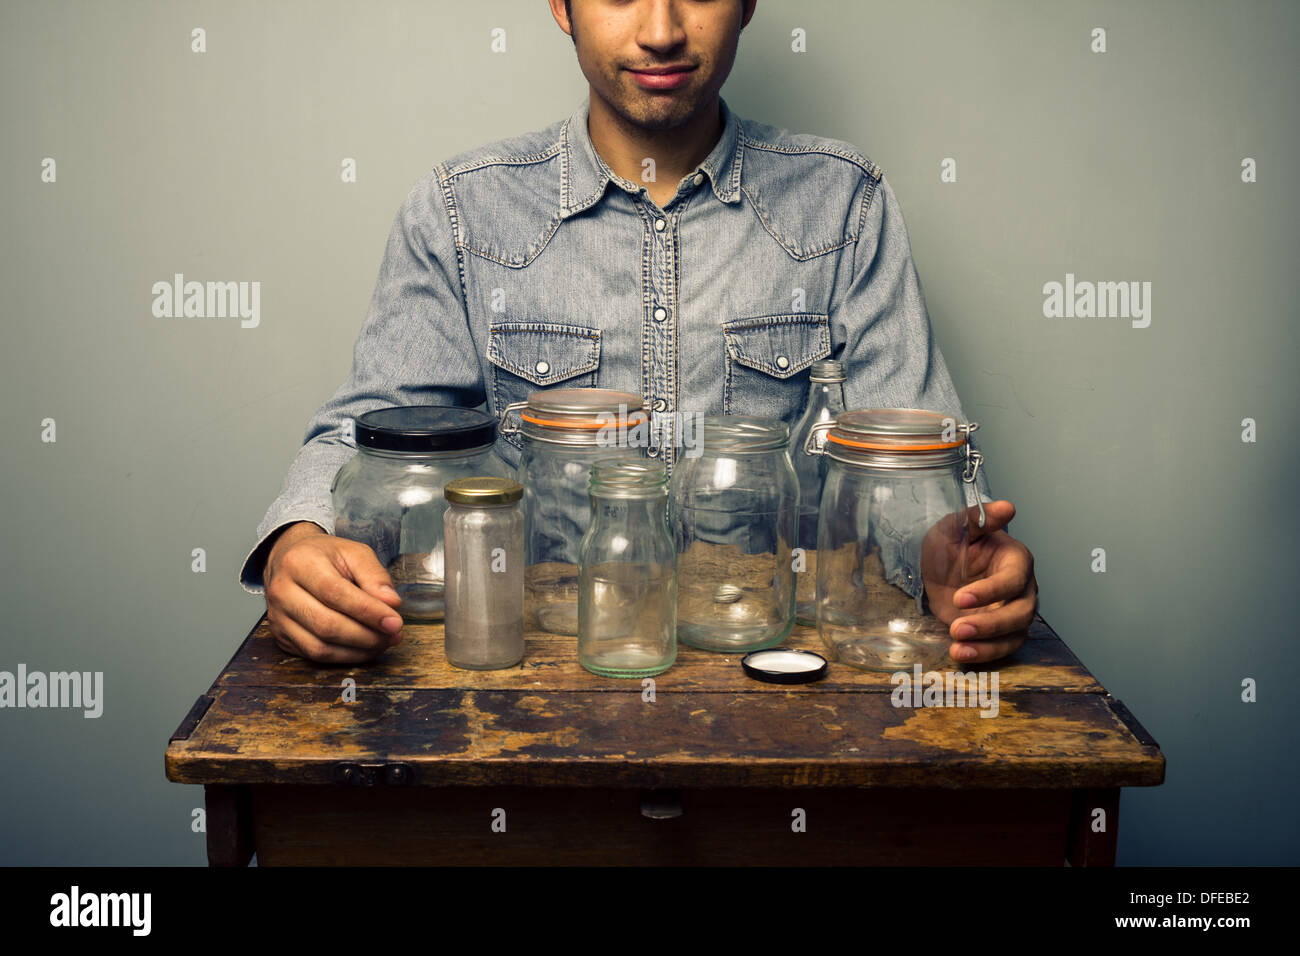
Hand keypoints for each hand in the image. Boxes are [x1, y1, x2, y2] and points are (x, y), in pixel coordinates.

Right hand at [263, 522, 403, 663]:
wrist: (291, 562)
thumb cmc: (326, 557)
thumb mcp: (354, 552)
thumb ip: (375, 575)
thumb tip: (391, 603)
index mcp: (299, 563)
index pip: (334, 593)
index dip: (368, 611)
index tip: (394, 622)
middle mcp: (282, 592)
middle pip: (326, 624)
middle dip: (366, 635)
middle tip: (393, 635)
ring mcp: (277, 617)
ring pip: (319, 647)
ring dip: (358, 651)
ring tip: (383, 642)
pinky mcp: (280, 636)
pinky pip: (314, 656)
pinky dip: (344, 657)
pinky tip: (364, 648)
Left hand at [920, 500, 1037, 664]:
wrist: (937, 572)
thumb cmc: (950, 547)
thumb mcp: (953, 527)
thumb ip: (978, 518)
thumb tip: (1007, 507)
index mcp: (1015, 559)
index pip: (1013, 579)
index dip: (990, 591)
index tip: (959, 598)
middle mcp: (1022, 587)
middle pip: (1021, 612)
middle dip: (990, 623)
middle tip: (958, 628)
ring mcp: (1014, 611)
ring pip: (1015, 633)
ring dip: (987, 644)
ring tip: (958, 647)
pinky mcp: (1002, 632)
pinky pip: (1003, 648)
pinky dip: (983, 654)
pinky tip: (961, 654)